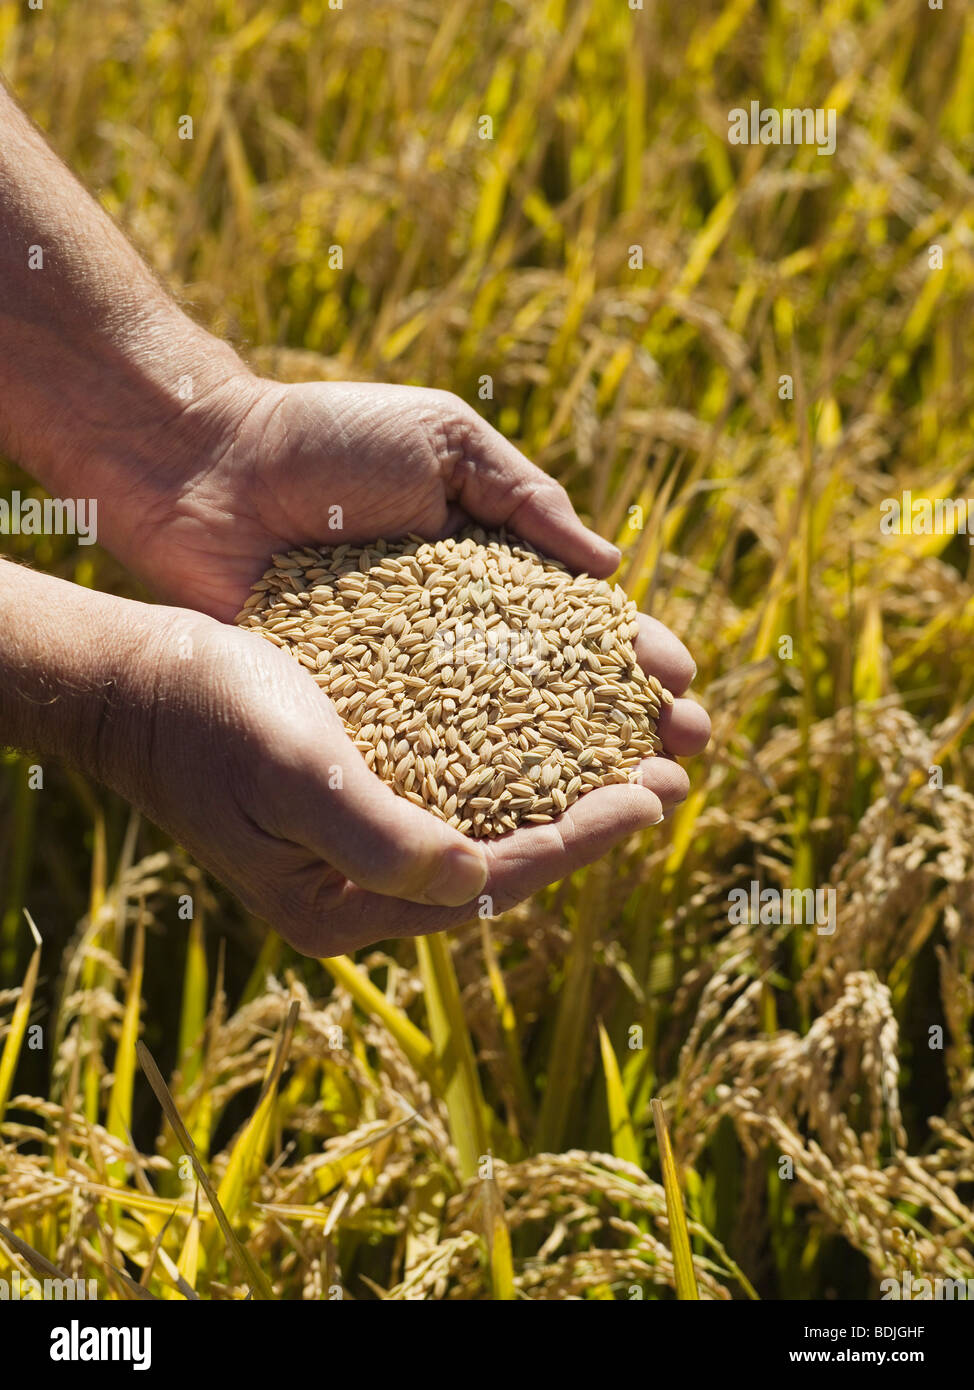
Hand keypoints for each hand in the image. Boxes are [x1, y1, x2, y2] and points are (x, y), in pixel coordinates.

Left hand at [84, 375, 707, 950]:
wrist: (205, 466)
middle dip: (623, 722)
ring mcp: (404, 675)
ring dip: (567, 768)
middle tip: (683, 760)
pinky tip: (523, 819)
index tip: (685, 687)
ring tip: (633, 801)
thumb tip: (613, 567)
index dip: (633, 654)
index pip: (578, 621)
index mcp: (487, 565)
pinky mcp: (350, 705)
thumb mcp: (444, 441)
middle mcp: (455, 630)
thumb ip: (526, 498)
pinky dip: (470, 785)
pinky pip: (417, 752)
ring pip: (498, 733)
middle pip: (554, 688)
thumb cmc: (327, 437)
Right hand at [88, 602, 701, 956]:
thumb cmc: (214, 721)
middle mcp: (365, 885)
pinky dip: (518, 758)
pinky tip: (561, 725)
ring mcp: (366, 838)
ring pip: (493, 821)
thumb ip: (382, 842)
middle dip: (590, 819)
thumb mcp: (295, 779)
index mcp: (347, 906)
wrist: (144, 680)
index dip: (578, 841)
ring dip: (566, 787)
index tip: (652, 797)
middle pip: (505, 860)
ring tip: (637, 751)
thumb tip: (480, 883)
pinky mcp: (367, 788)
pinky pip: (462, 783)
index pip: (493, 884)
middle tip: (671, 776)